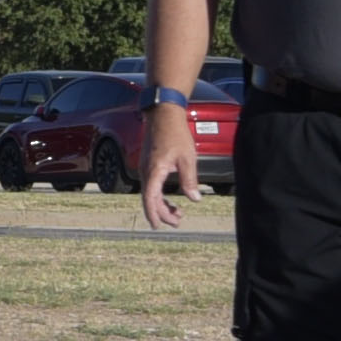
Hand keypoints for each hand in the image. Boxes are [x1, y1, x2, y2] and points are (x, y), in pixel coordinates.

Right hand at [135, 112, 197, 230]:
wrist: (163, 115)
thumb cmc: (176, 133)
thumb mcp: (187, 158)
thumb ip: (189, 180)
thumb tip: (194, 199)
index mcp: (154, 171)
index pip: (150, 199)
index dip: (154, 214)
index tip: (158, 226)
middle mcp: (146, 172)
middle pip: (150, 200)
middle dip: (162, 213)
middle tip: (178, 222)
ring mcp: (146, 169)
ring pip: (150, 194)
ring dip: (162, 206)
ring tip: (177, 213)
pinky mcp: (149, 165)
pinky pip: (151, 186)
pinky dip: (159, 196)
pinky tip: (170, 199)